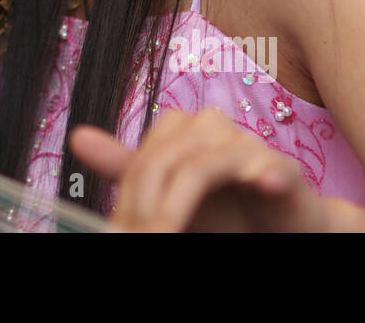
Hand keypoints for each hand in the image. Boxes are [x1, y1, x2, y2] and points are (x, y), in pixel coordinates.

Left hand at [70, 106, 330, 231]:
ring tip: (169, 229)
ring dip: (186, 199)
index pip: (145, 159)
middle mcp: (213, 130)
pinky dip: (264, 172)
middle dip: (154, 205)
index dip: (132, 199)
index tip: (122, 231)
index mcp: (182, 132)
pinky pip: (272, 165)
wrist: (281, 228)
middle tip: (146, 235)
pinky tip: (258, 182)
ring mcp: (250, 148)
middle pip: (170, 159)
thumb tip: (77, 135)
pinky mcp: (286, 171)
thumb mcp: (168, 197)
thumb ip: (127, 168)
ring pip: (209, 161)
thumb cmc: (223, 213)